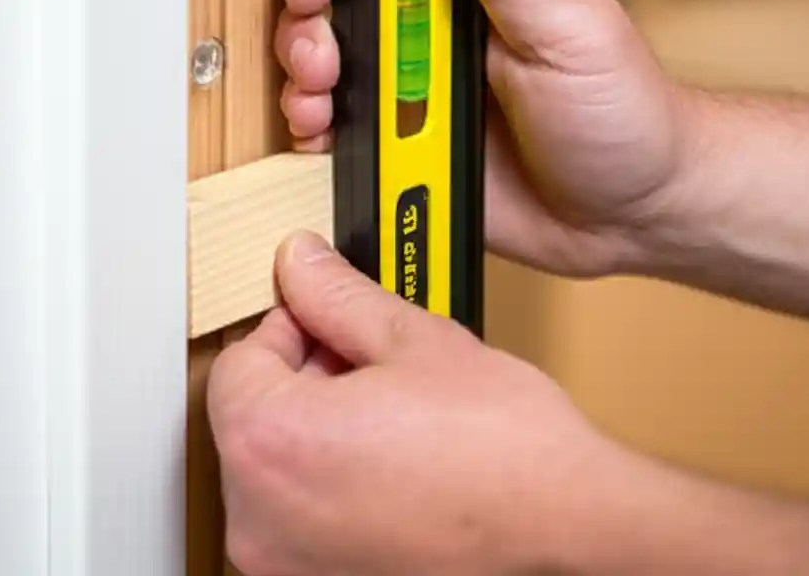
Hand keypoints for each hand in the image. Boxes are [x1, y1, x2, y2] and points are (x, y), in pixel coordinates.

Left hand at [208, 232, 633, 574]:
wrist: (571, 531)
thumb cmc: (506, 454)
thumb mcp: (414, 343)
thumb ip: (337, 296)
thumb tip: (302, 263)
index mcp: (270, 441)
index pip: (237, 362)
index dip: (288, 330)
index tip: (325, 324)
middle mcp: (259, 515)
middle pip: (249, 420)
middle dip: (301, 383)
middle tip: (367, 370)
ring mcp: (285, 564)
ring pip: (272, 473)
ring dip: (313, 437)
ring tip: (387, 423)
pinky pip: (297, 522)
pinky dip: (326, 492)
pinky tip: (386, 472)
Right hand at [276, 0, 685, 276]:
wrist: (630, 218)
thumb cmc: (622, 115)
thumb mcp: (574, 34)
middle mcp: (426, 41)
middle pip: (329, 10)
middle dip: (303, 26)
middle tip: (320, 58)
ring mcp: (409, 101)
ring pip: (321, 75)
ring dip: (301, 83)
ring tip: (318, 102)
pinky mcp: (402, 158)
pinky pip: (338, 143)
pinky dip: (314, 140)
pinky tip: (322, 141)